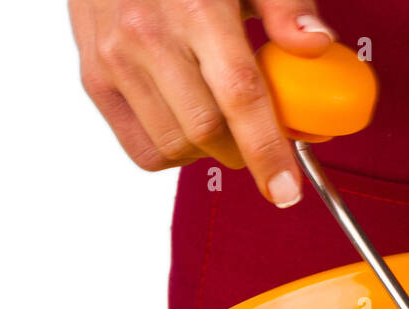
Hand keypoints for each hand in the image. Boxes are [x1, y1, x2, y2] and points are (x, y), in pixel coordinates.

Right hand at [69, 0, 334, 206]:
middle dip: (243, 150)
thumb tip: (315, 45)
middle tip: (262, 139)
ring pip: (173, 145)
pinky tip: (187, 123)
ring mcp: (114, 61)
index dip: (267, 150)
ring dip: (208, 150)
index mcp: (196, 6)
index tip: (285, 189)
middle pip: (205, 131)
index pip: (239, 96)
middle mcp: (147, 36)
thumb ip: (284, 5)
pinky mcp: (93, 78)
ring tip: (221, 121)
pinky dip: (172, 150)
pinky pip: (140, 146)